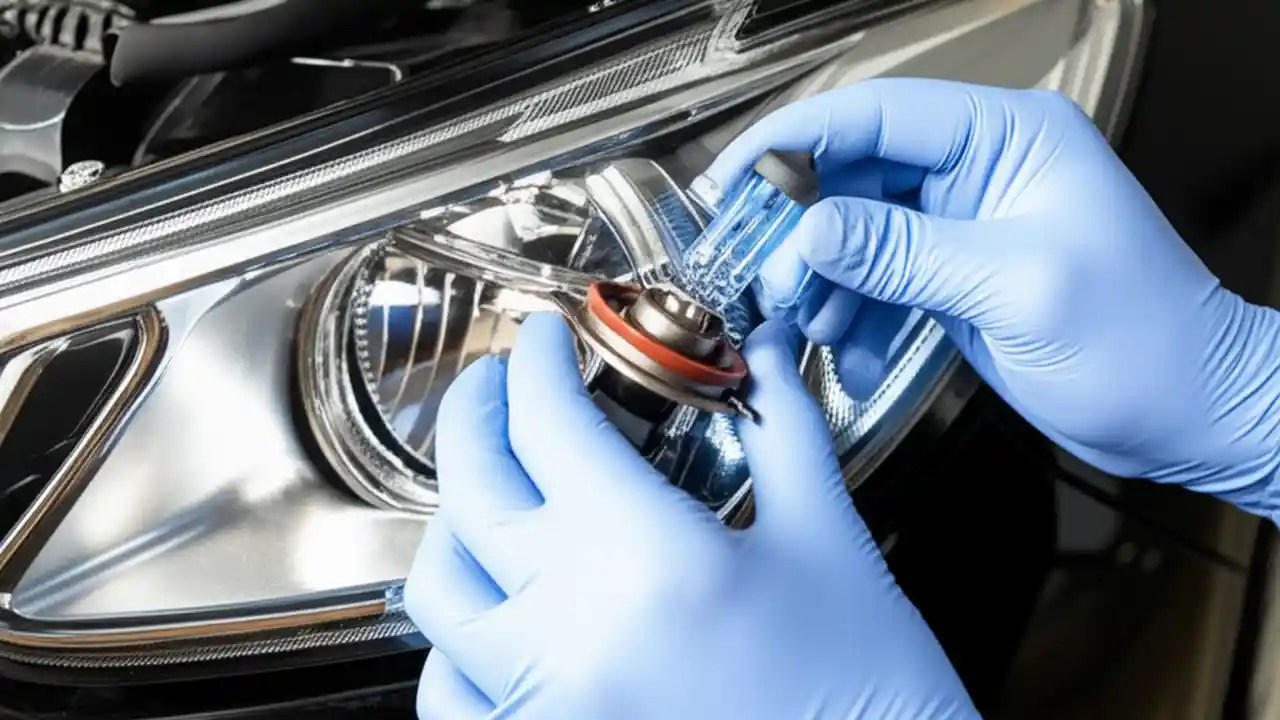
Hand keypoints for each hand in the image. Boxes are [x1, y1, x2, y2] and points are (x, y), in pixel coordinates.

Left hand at [404, 313, 976, 718]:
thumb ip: (781, 426)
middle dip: (477, 411)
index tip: (545, 339)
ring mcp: (544, 700)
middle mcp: (571, 629)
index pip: (548, 420)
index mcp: (647, 554)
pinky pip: (449, 691)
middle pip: (472, 485)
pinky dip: (455, 639)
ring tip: (491, 487)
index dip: (535, 360)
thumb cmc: (867, 685)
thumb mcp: (826, 537)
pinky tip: (492, 611)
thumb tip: (764, 351)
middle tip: (501, 382)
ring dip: (454, 518)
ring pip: (440, 587)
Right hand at [702, 78, 1279, 520]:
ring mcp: (963, 225)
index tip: (734, 180)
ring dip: (824, 283)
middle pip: (855, 176)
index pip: (879, 114)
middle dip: (803, 230)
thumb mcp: (1015, 287)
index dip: (796, 140)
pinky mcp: (954, 275)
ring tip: (809, 328)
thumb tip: (811, 229)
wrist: (1189, 413)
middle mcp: (980, 170)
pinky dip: (855, 318)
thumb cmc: (1140, 342)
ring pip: (857, 233)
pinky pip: (878, 281)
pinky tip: (850, 357)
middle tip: (766, 281)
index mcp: (1008, 139)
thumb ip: (906, 252)